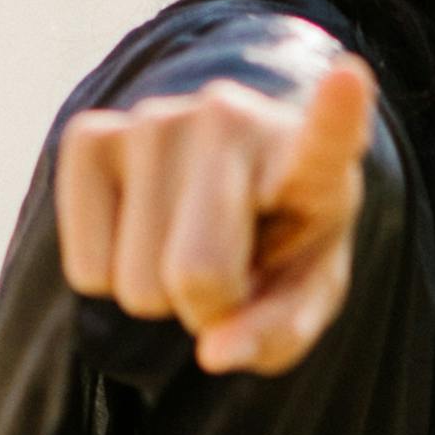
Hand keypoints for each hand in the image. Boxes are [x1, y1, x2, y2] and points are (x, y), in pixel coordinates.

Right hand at [53, 38, 373, 377]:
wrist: (217, 190)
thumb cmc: (275, 248)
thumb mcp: (301, 297)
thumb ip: (277, 331)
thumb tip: (213, 354)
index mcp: (308, 158)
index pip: (325, 140)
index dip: (335, 116)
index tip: (349, 80)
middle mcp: (230, 118)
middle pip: (197, 275)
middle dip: (206, 305)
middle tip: (227, 271)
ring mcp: (155, 118)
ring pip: (135, 285)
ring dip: (158, 292)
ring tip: (185, 242)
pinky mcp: (89, 135)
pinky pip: (86, 272)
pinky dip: (110, 279)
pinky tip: (140, 232)